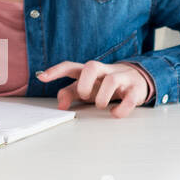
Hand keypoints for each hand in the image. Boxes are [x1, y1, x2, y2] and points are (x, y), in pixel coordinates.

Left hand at [38, 60, 152, 117]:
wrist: (137, 79)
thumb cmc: (105, 84)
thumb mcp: (87, 88)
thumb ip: (70, 93)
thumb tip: (59, 105)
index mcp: (89, 71)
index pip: (70, 66)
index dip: (55, 71)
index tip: (41, 77)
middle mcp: (104, 71)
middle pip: (92, 66)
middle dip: (84, 82)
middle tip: (84, 95)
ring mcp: (121, 78)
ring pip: (111, 79)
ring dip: (102, 97)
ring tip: (100, 106)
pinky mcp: (136, 89)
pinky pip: (130, 97)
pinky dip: (121, 108)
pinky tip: (115, 113)